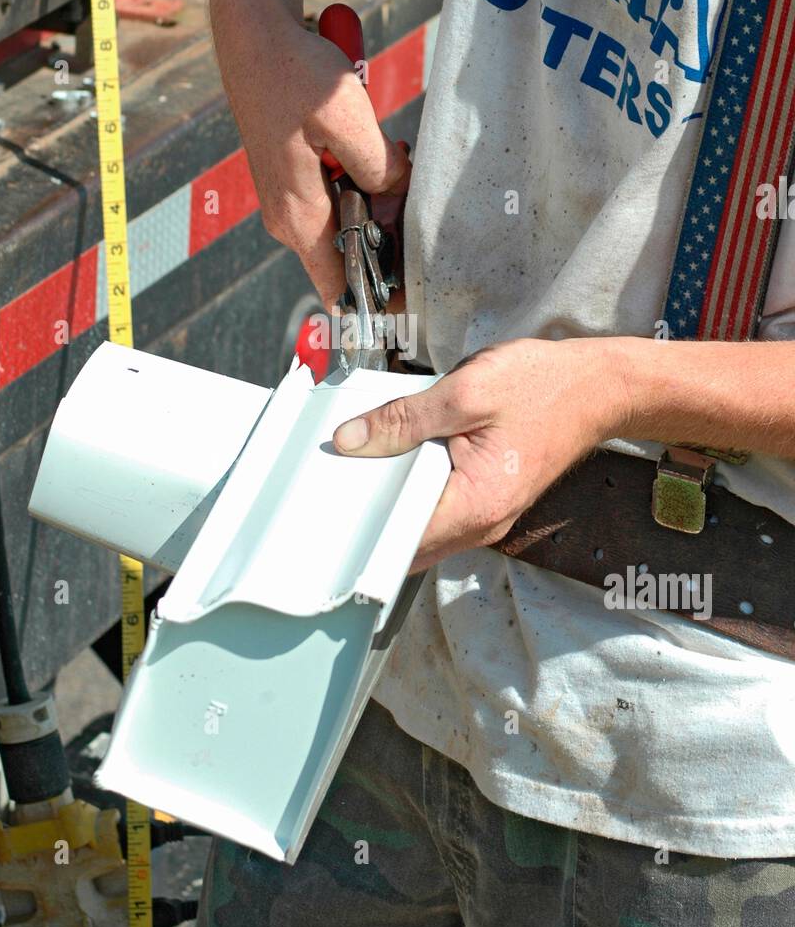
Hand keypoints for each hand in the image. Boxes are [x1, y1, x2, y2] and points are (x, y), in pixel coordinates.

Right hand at [218, 13, 410, 307]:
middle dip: (389, 238)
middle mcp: (289, 219)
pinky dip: (363, 182)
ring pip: (349, 224)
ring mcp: (289, 200)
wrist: (256, 38)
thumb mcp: (349, 121)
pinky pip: (339, 198)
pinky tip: (374, 149)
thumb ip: (380, 170)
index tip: (415, 300)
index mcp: (299, 217)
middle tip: (414, 197)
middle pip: (350, 256)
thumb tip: (401, 199)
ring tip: (392, 160)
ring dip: (378, 204)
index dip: (379, 300)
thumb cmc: (296, 75)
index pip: (339, 287)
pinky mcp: (294, 179)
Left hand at [332, 338, 628, 570]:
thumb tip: (352, 440)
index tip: (328, 511)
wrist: (598, 388)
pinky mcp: (490, 501)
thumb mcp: (466, 391)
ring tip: (364, 467)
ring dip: (393, 504)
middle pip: (409, 540)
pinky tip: (399, 460)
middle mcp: (484, 523)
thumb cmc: (545, 386)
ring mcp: (489, 517)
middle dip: (371, 516)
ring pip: (423, 528)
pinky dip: (415, 493)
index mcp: (478, 503)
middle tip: (335, 482)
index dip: (362, 529)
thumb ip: (404, 419)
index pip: (402, 540)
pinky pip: (441, 510)